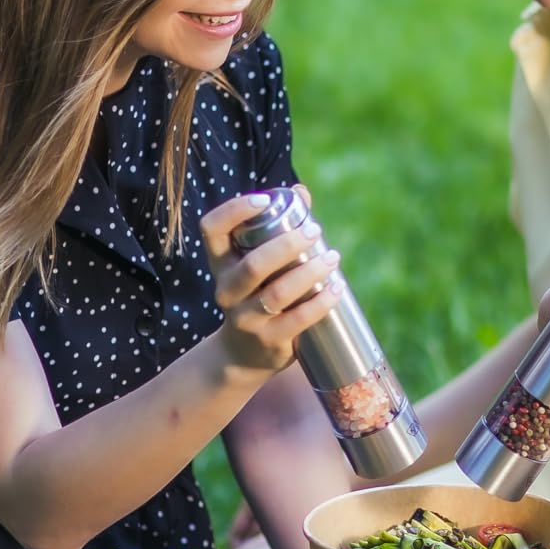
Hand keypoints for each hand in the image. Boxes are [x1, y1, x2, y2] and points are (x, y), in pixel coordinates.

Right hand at [203, 191, 343, 375]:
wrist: (242, 355)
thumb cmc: (255, 294)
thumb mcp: (255, 264)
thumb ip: (276, 228)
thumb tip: (301, 192)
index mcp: (220, 264)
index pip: (212, 229)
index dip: (234, 211)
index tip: (265, 200)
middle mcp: (227, 290)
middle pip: (254, 265)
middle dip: (287, 244)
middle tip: (315, 230)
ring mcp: (246, 318)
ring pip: (277, 293)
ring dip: (309, 272)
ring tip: (333, 257)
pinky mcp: (270, 340)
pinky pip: (298, 320)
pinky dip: (321, 302)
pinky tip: (337, 287)